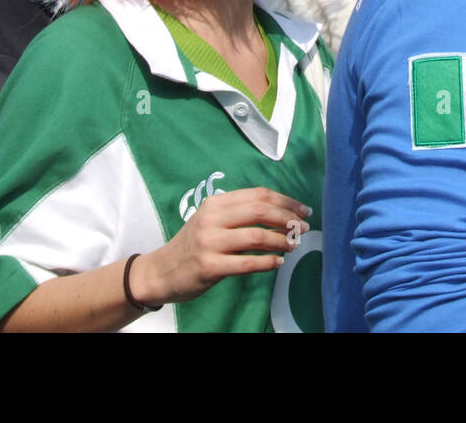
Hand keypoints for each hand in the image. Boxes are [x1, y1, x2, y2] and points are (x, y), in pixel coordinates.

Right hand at [129, 187, 310, 306]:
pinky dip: (267, 262)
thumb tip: (281, 212)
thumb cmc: (194, 244)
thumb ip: (238, 212)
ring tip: (293, 245)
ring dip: (281, 240)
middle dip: (287, 218)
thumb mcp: (211, 219)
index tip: (303, 210)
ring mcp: (209, 242)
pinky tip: (277, 262)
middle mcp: (212, 218)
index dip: (285, 201)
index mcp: (215, 202)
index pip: (258, 195)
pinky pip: (246, 263)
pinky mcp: (209, 266)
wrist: (162, 271)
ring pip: (256, 236)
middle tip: (303, 228)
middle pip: (259, 211)